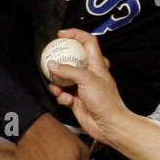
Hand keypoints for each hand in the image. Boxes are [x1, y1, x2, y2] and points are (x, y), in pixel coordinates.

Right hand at [46, 27, 127, 143]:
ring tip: (54, 84)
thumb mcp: (86, 79)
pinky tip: (61, 98)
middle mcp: (90, 74)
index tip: (61, 35)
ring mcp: (83, 87)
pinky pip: (63, 94)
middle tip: (50, 59)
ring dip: (57, 81)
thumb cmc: (105, 101)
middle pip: (73, 60)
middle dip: (61, 60)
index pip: (88, 42)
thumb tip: (53, 65)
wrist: (109, 125)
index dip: (75, 34)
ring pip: (65, 79)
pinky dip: (60, 95)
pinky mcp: (77, 100)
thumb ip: (68, 71)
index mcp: (97, 64)